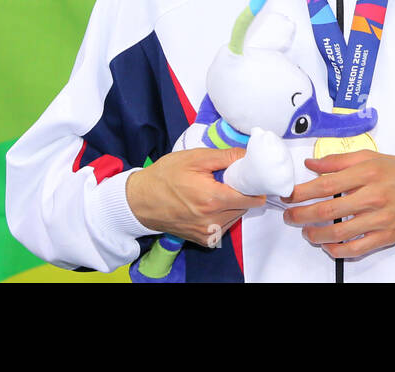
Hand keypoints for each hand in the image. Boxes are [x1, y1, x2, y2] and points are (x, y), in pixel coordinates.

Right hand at [126, 147, 265, 245]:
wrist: (140, 200)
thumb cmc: (165, 176)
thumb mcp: (195, 157)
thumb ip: (226, 157)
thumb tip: (248, 155)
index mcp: (213, 199)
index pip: (252, 197)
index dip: (253, 183)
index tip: (249, 175)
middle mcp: (213, 221)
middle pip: (245, 206)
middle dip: (241, 192)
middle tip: (225, 179)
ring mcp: (208, 233)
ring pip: (236, 216)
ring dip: (232, 204)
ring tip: (213, 191)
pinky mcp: (204, 240)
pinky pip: (225, 226)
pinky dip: (222, 214)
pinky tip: (207, 204)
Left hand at [281, 151, 394, 259]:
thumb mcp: (372, 157)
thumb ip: (339, 161)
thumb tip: (312, 164)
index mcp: (367, 173)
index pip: (326, 185)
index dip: (302, 192)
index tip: (289, 194)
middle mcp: (373, 196)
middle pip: (328, 211)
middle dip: (302, 215)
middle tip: (290, 215)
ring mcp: (380, 219)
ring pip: (339, 233)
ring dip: (316, 234)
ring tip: (306, 231)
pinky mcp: (386, 236)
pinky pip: (355, 249)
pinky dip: (337, 250)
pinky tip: (328, 245)